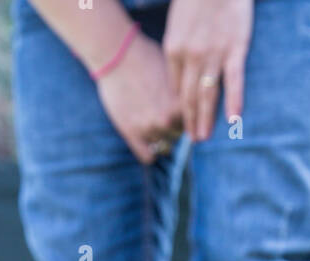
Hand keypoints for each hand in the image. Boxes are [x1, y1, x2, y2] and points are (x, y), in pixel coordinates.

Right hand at [96, 30, 183, 164]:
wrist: (114, 54)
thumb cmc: (145, 57)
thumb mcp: (173, 71)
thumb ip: (184, 93)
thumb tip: (195, 105)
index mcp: (180, 104)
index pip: (194, 123)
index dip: (190, 118)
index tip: (184, 115)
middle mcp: (166, 120)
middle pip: (178, 134)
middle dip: (174, 126)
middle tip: (163, 114)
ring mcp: (148, 128)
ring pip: (164, 145)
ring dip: (160, 135)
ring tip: (150, 119)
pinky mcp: (131, 134)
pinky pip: (148, 157)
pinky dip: (150, 152)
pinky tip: (148, 141)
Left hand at [162, 0, 253, 140]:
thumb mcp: (178, 23)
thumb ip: (179, 49)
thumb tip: (181, 74)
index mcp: (173, 49)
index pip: (175, 87)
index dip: (179, 107)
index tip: (183, 122)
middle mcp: (190, 56)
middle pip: (188, 97)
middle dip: (189, 121)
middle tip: (193, 140)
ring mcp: (213, 54)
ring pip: (207, 94)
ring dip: (205, 119)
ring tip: (204, 138)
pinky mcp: (234, 49)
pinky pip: (233, 81)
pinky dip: (234, 101)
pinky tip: (233, 120)